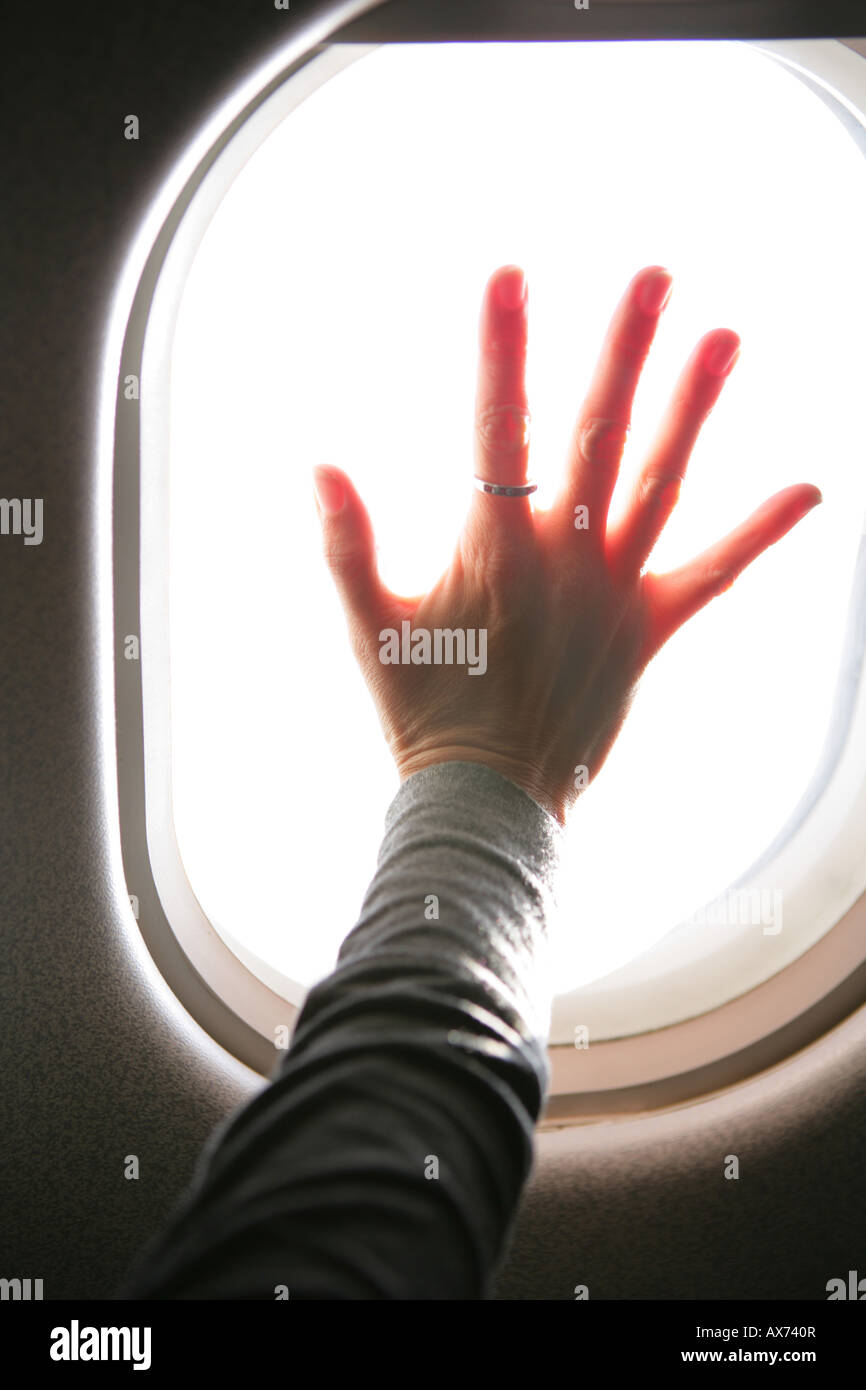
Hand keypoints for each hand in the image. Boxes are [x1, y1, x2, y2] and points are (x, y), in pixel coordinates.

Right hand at [312, 265, 820, 824]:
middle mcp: (566, 558)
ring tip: (726, 337)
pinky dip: (760, 532)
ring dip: (694, 407)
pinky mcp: (651, 632)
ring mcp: (616, 593)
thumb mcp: (369, 629)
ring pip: (662, 483)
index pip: (497, 428)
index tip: (509, 276)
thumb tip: (321, 464)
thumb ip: (346, 545)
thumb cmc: (423, 715)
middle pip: (599, 435)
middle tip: (654, 274)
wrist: (488, 801)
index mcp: (495, 549)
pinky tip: (810, 489)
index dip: (503, 348)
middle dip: (625, 348)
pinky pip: (714, 575)